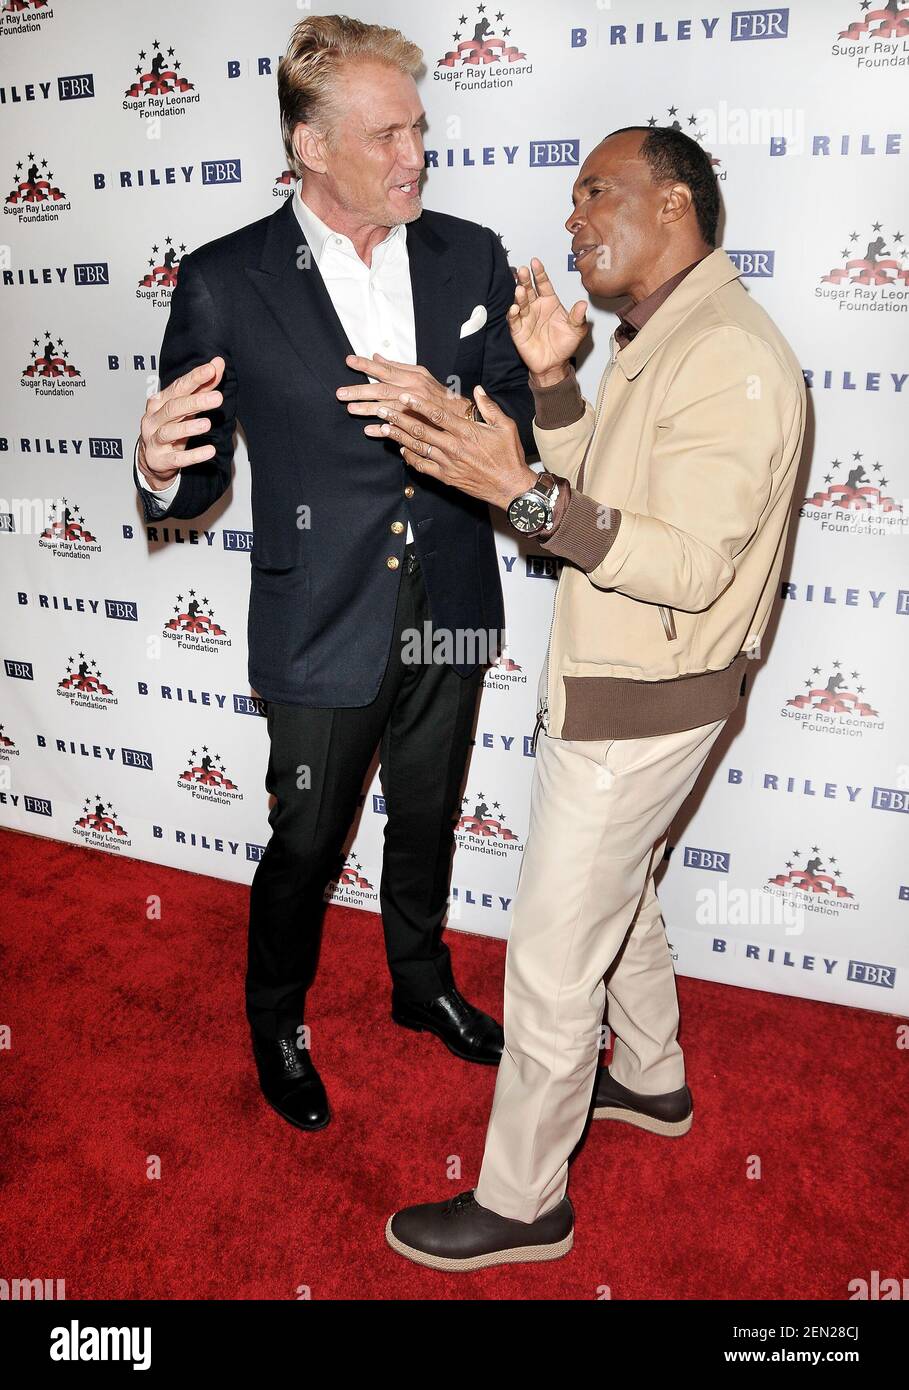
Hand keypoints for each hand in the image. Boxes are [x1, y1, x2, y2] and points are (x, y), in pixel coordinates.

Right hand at [137, 357, 225, 487]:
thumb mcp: (186, 407)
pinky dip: (193, 455)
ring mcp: (155, 440)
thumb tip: (218, 363)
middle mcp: (154, 419)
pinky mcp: (161, 459)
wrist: (152, 458)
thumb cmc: (170, 426)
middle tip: (217, 398)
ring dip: (188, 427)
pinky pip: (177, 458)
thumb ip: (202, 386)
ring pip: (169, 432)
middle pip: (173, 408)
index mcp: (159, 402)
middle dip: (195, 402)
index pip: (178, 387)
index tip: (211, 369)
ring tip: (207, 424)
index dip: (194, 378)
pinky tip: (209, 451)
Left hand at [337, 353, 474, 423]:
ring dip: (367, 409)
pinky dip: (382, 430)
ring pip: (386, 408)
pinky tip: (368, 430)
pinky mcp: (417, 424)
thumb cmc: (440, 394)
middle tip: (340, 393)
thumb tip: (376, 355)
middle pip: (382, 389)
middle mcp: (413, 391)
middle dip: (359, 390)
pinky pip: (396, 427)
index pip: (385, 369)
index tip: (349, 361)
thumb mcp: (421, 375)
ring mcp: (414, 409)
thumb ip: (398, 367)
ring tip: (350, 410)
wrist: (462, 415)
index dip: (366, 365)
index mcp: (413, 377)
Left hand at [363, 385, 535, 510]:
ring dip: (398, 436)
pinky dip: (410, 457)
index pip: (437, 414)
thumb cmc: (508, 455)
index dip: (418, 404)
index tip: (403, 396)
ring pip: (418, 447)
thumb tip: (477, 390)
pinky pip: (423, 466)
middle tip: (382, 409)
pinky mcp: (446, 477)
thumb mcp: (506, 426)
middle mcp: (454, 447)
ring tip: (382, 427)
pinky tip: (401, 449)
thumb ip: (489, 407)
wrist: (510, 487)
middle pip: (420, 430)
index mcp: (467, 432)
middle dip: (399, 419)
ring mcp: (448, 463)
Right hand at [508, 257, 587, 383]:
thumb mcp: (577, 330)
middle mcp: (536, 307)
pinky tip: (515, 308)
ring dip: (519, 295)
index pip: (543, 284)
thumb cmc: (565, 345)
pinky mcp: (518, 330)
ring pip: (521, 302)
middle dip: (525, 279)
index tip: (536, 262)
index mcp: (550, 302)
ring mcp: (526, 318)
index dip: (539, 273)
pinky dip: (513, 313)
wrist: (555, 364)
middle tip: (524, 270)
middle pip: (529, 289)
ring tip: (520, 290)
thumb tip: (582, 305)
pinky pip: (514, 320)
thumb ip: (578, 317)